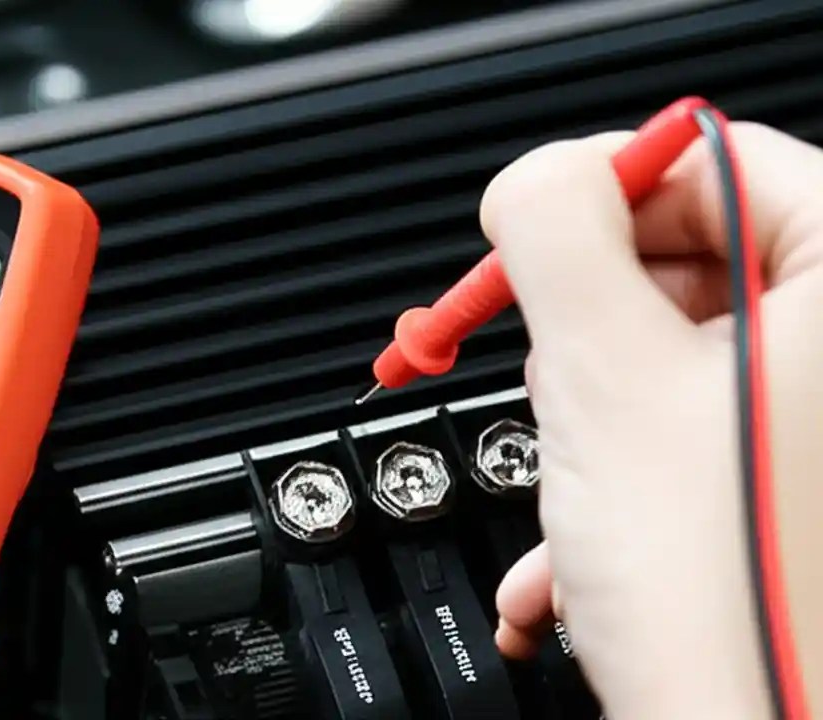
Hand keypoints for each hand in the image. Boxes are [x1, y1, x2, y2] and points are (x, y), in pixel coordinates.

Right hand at [479, 123, 822, 717]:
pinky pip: (685, 436)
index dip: (600, 194)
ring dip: (590, 423)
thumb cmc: (723, 597)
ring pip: (672, 360)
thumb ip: (556, 234)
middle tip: (560, 379)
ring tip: (576, 487)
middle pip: (691, 262)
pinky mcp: (794, 487)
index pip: (715, 163)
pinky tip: (577, 552)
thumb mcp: (601, 373)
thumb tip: (536, 179)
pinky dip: (616, 480)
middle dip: (593, 332)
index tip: (529, 242)